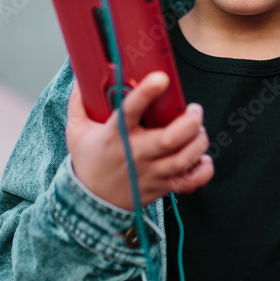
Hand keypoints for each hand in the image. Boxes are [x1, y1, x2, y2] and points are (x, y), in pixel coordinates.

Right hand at [66, 71, 213, 209]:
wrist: (89, 202)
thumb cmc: (87, 162)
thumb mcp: (77, 131)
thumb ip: (79, 103)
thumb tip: (83, 79)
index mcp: (114, 135)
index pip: (130, 110)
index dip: (147, 92)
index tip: (161, 78)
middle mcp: (135, 154)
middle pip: (170, 139)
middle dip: (191, 121)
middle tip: (194, 110)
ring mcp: (149, 173)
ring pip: (183, 159)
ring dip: (199, 142)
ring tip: (199, 131)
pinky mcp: (160, 187)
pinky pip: (189, 182)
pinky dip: (203, 170)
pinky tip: (202, 158)